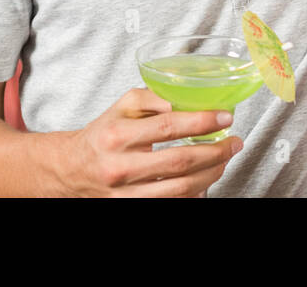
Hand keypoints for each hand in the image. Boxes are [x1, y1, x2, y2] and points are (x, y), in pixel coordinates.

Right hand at [63, 88, 242, 196]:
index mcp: (117, 134)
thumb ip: (152, 97)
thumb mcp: (120, 107)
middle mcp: (120, 166)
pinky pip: (172, 204)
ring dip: (211, 174)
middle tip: (234, 142)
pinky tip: (205, 180)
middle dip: (215, 151)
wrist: (72, 169)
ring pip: (180, 188)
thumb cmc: (103, 135)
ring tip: (224, 160)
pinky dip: (195, 193)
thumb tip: (187, 98)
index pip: (167, 126)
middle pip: (180, 161)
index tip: (224, 117)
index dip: (201, 122)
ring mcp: (126, 194)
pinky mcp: (131, 209)